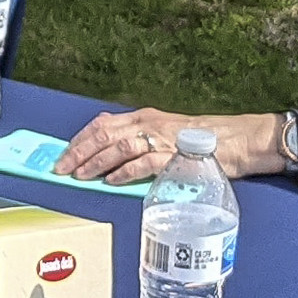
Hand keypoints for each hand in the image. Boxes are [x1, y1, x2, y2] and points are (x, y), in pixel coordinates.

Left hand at [57, 109, 287, 185]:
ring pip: (120, 147)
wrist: (236, 140)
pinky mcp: (176, 156)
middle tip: (62, 169)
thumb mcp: (162, 130)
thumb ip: (136, 136)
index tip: (62, 155)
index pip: (101, 125)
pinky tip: (112, 179)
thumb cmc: (198, 140)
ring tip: (81, 176)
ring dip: (96, 162)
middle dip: (79, 152)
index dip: (78, 140)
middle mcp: (149, 124)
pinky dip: (126, 171)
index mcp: (143, 118)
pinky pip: (145, 162)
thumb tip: (105, 143)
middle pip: (104, 135)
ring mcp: (162, 139)